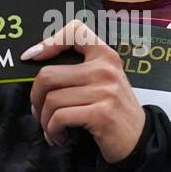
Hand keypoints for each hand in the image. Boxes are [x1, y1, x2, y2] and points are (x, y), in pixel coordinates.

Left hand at [22, 19, 146, 161]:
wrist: (139, 140)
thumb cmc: (114, 112)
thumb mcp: (102, 82)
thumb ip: (78, 72)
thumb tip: (37, 78)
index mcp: (105, 56)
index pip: (76, 31)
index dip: (49, 41)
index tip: (31, 57)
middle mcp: (105, 69)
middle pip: (48, 75)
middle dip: (35, 98)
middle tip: (39, 112)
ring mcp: (104, 90)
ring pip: (51, 100)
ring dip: (44, 121)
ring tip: (52, 130)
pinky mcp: (101, 113)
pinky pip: (60, 117)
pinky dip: (53, 131)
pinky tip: (60, 137)